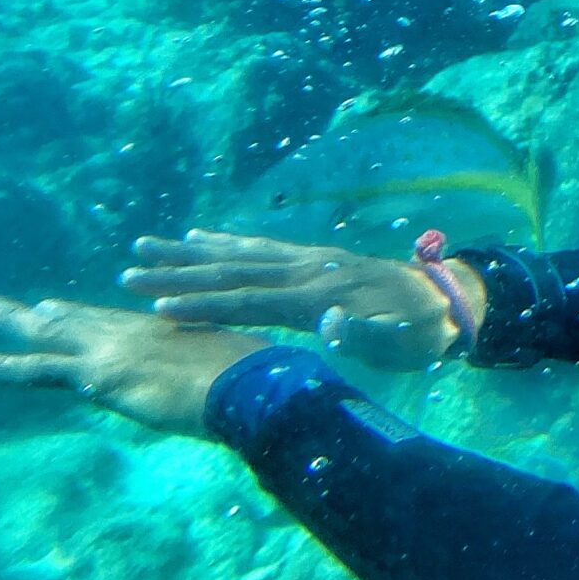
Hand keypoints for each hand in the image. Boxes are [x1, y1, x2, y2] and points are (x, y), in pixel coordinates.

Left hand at [0, 296, 268, 436]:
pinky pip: (33, 371)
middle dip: (33, 313)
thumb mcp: (227, 373)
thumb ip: (210, 374)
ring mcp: (109, 350)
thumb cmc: (252, 381)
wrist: (248, 384)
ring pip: (44, 335)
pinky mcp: (97, 375)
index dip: (76, 317)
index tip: (51, 308)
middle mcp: (128, 332)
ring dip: (6, 322)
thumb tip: (232, 388)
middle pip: (70, 320)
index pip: (107, 323)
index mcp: (158, 332)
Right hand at [119, 231, 480, 373]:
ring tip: (146, 243)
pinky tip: (201, 237)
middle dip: (177, 273)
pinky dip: (226, 242)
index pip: (249, 301)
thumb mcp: (401, 343)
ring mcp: (309, 260)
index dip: (203, 306)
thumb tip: (330, 326)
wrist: (450, 300)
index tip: (156, 307)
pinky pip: (260, 247)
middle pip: (232, 272)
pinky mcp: (313, 259)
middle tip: (128, 269)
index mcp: (318, 297)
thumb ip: (364, 334)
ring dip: (191, 252)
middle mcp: (307, 271)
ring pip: (239, 254)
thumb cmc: (422, 332)